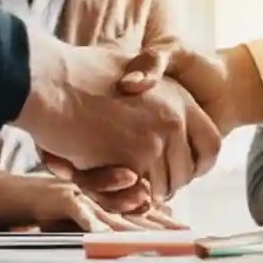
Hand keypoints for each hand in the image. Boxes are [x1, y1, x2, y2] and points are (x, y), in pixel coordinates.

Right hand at [0, 174, 187, 231]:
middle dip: (158, 226)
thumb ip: (90, 218)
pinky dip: (90, 221)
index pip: (133, 210)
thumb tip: (110, 231)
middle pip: (130, 212)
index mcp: (97, 196)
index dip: (157, 220)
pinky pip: (77, 210)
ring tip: (157, 238)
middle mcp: (92, 193)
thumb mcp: (64, 213)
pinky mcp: (56, 198)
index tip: (182, 228)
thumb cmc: (29, 206)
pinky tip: (103, 232)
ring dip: (134, 227)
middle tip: (184, 235)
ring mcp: (76, 194)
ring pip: (110, 211)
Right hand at [14, 34, 220, 207]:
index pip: (212, 143)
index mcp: (179, 98)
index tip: (183, 172)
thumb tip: (148, 89)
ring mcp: (155, 140)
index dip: (199, 163)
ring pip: (163, 187)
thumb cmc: (77, 73)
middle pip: (187, 172)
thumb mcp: (129, 68)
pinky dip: (121, 194)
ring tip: (118, 180)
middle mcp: (174, 119)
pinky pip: (138, 193)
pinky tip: (103, 178)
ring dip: (143, 191)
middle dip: (168, 184)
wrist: (50, 82)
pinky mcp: (133, 160)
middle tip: (145, 185)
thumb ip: (148, 84)